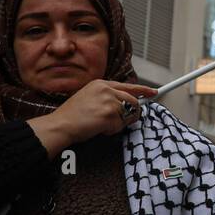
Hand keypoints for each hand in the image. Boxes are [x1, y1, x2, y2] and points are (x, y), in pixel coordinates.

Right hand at [27, 79, 156, 155]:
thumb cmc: (72, 115)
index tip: (154, 93)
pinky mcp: (109, 113)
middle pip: (133, 102)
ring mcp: (109, 101)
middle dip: (131, 114)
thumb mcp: (89, 97)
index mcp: (101, 84)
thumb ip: (107, 97)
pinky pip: (121, 125)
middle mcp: (107, 89)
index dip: (143, 90)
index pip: (128, 86)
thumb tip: (126, 104)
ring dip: (118, 124)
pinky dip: (112, 130)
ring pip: (128, 115)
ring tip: (100, 124)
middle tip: (119, 122)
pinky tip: (98, 128)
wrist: (60, 125)